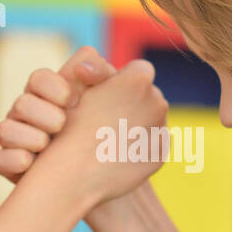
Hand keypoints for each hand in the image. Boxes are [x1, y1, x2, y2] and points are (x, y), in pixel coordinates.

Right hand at [0, 45, 116, 183]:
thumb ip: (101, 74)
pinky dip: (13, 159)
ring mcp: (17, 140)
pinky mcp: (12, 167)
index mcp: (48, 95)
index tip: (74, 101)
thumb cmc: (106, 128)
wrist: (106, 174)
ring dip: (28, 137)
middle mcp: (28, 115)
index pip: (39, 79)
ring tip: (47, 145)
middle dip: (43, 114)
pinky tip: (30, 163)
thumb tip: (84, 64)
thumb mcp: (112, 99)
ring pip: (5, 130)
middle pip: (21, 104)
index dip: (53, 87)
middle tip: (62, 125)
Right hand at [38, 57, 168, 205]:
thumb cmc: (70, 127)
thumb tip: (98, 58)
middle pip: (148, 94)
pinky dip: (141, 146)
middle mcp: (156, 100)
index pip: (138, 69)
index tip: (105, 96)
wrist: (75, 173)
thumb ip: (99, 72)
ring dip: (138, 124)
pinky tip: (119, 152)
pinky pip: (153, 143)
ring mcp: (161, 128)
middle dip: (132, 102)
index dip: (120, 82)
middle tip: (107, 118)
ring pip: (152, 118)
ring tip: (111, 137)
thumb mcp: (79, 89)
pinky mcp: (161, 153)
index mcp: (138, 79)